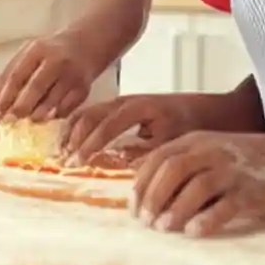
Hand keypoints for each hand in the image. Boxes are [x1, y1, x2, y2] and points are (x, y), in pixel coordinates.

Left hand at [0, 35, 94, 122]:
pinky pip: (68, 107)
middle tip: (9, 122)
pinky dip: (55, 115)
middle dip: (20, 107)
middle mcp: (56, 60)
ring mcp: (72, 74)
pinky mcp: (84, 88)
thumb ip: (11, 74)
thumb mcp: (28, 54)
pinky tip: (47, 119)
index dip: (4, 97)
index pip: (17, 75)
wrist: (85, 45)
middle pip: (36, 87)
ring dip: (38, 114)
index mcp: (36, 50)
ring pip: (53, 100)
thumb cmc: (48, 53)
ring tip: (28, 122)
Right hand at [61, 93, 202, 165]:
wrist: (202, 109)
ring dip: (72, 132)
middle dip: (74, 138)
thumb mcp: (168, 142)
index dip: (90, 145)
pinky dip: (78, 127)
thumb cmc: (188, 126)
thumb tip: (116, 163)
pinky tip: (71, 143)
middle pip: (90, 115)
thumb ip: (142, 152)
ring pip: (87, 112)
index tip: (78, 162)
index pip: (106, 126)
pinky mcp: (118, 106)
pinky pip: (92, 113)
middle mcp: (124, 101)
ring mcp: (119, 101)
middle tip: (64, 160)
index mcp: (137, 107)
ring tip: (62, 153)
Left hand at [131, 131, 264, 236]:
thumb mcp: (202, 152)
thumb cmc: (233, 160)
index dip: (142, 184)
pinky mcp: (251, 190)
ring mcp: (232, 169)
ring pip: (199, 186)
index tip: (133, 208)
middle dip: (155, 196)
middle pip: (174, 169)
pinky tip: (194, 232)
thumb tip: (141, 192)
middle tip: (146, 221)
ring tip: (164, 228)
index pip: (159, 158)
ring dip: (177, 209)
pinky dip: (208, 219)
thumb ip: (175, 165)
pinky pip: (227, 205)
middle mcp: (210, 151)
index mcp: (193, 141)